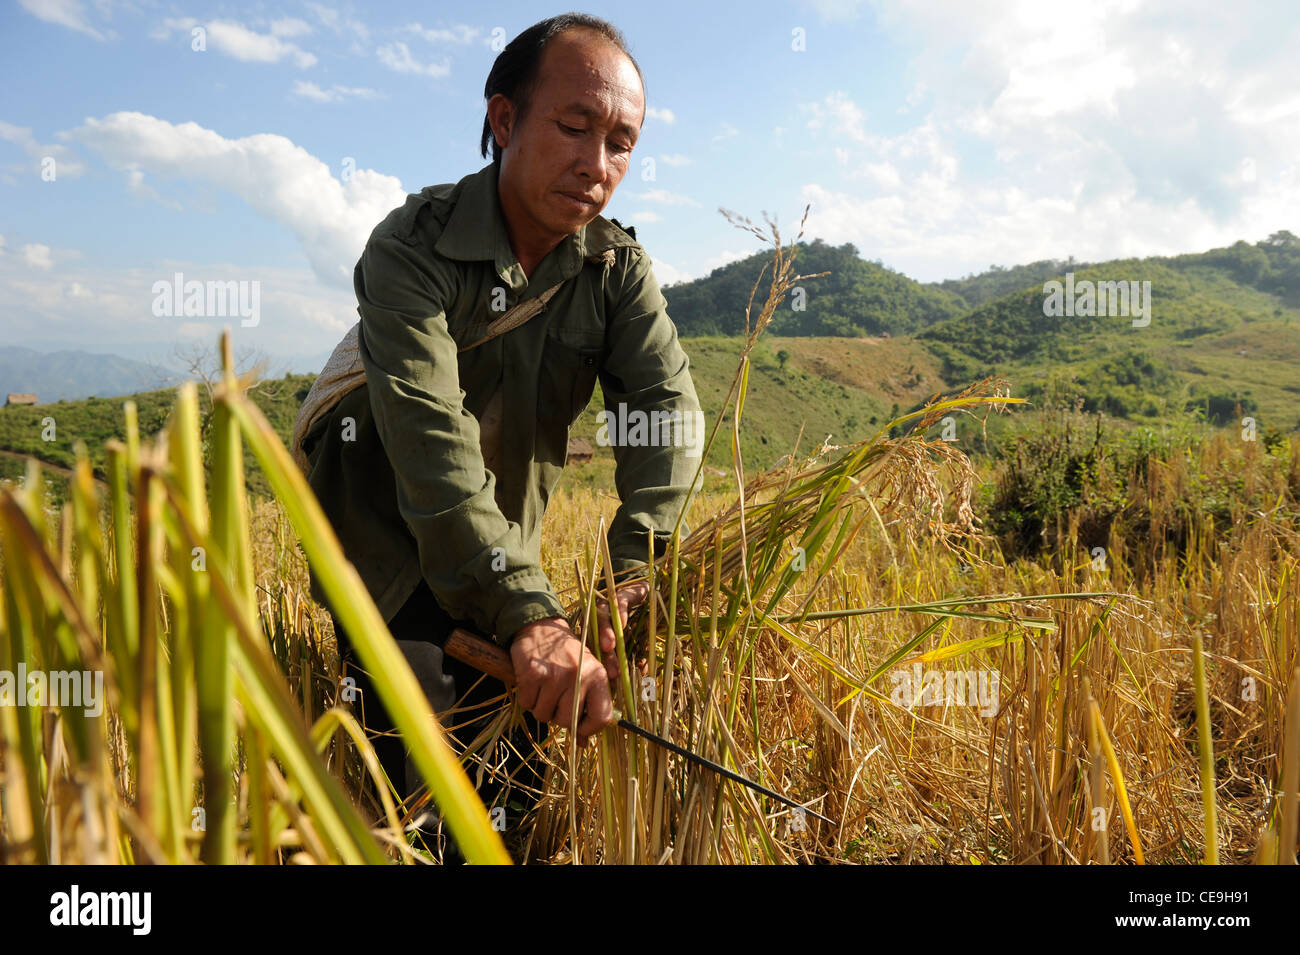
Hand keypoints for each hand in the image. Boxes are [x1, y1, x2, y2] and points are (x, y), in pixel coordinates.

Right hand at [510, 616, 613, 743]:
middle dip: (558, 716)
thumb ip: (588, 705)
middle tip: (557, 698)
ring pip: (544, 715)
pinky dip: (528, 699)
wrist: (540, 627)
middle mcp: (578, 676)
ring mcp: (554, 676)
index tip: (579, 727)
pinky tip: (533, 683)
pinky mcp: (532, 675)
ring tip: (545, 688)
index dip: (589, 729)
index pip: (602, 717)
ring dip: (541, 707)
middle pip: (567, 721)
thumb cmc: (566, 655)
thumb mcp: (585, 673)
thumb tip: (581, 743)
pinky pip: (527, 705)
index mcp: (598, 676)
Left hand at [595, 580, 650, 684]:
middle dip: (604, 655)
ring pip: (603, 618)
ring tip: (610, 646)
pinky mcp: (623, 592)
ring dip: (606, 632)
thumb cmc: (643, 619)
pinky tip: (623, 623)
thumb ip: (638, 654)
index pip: (599, 651)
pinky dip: (620, 611)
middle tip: (611, 671)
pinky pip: (618, 601)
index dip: (604, 666)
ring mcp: (611, 604)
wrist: (650, 592)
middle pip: (598, 637)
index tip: (612, 683)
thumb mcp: (641, 640)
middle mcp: (603, 618)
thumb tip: (642, 674)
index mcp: (603, 632)